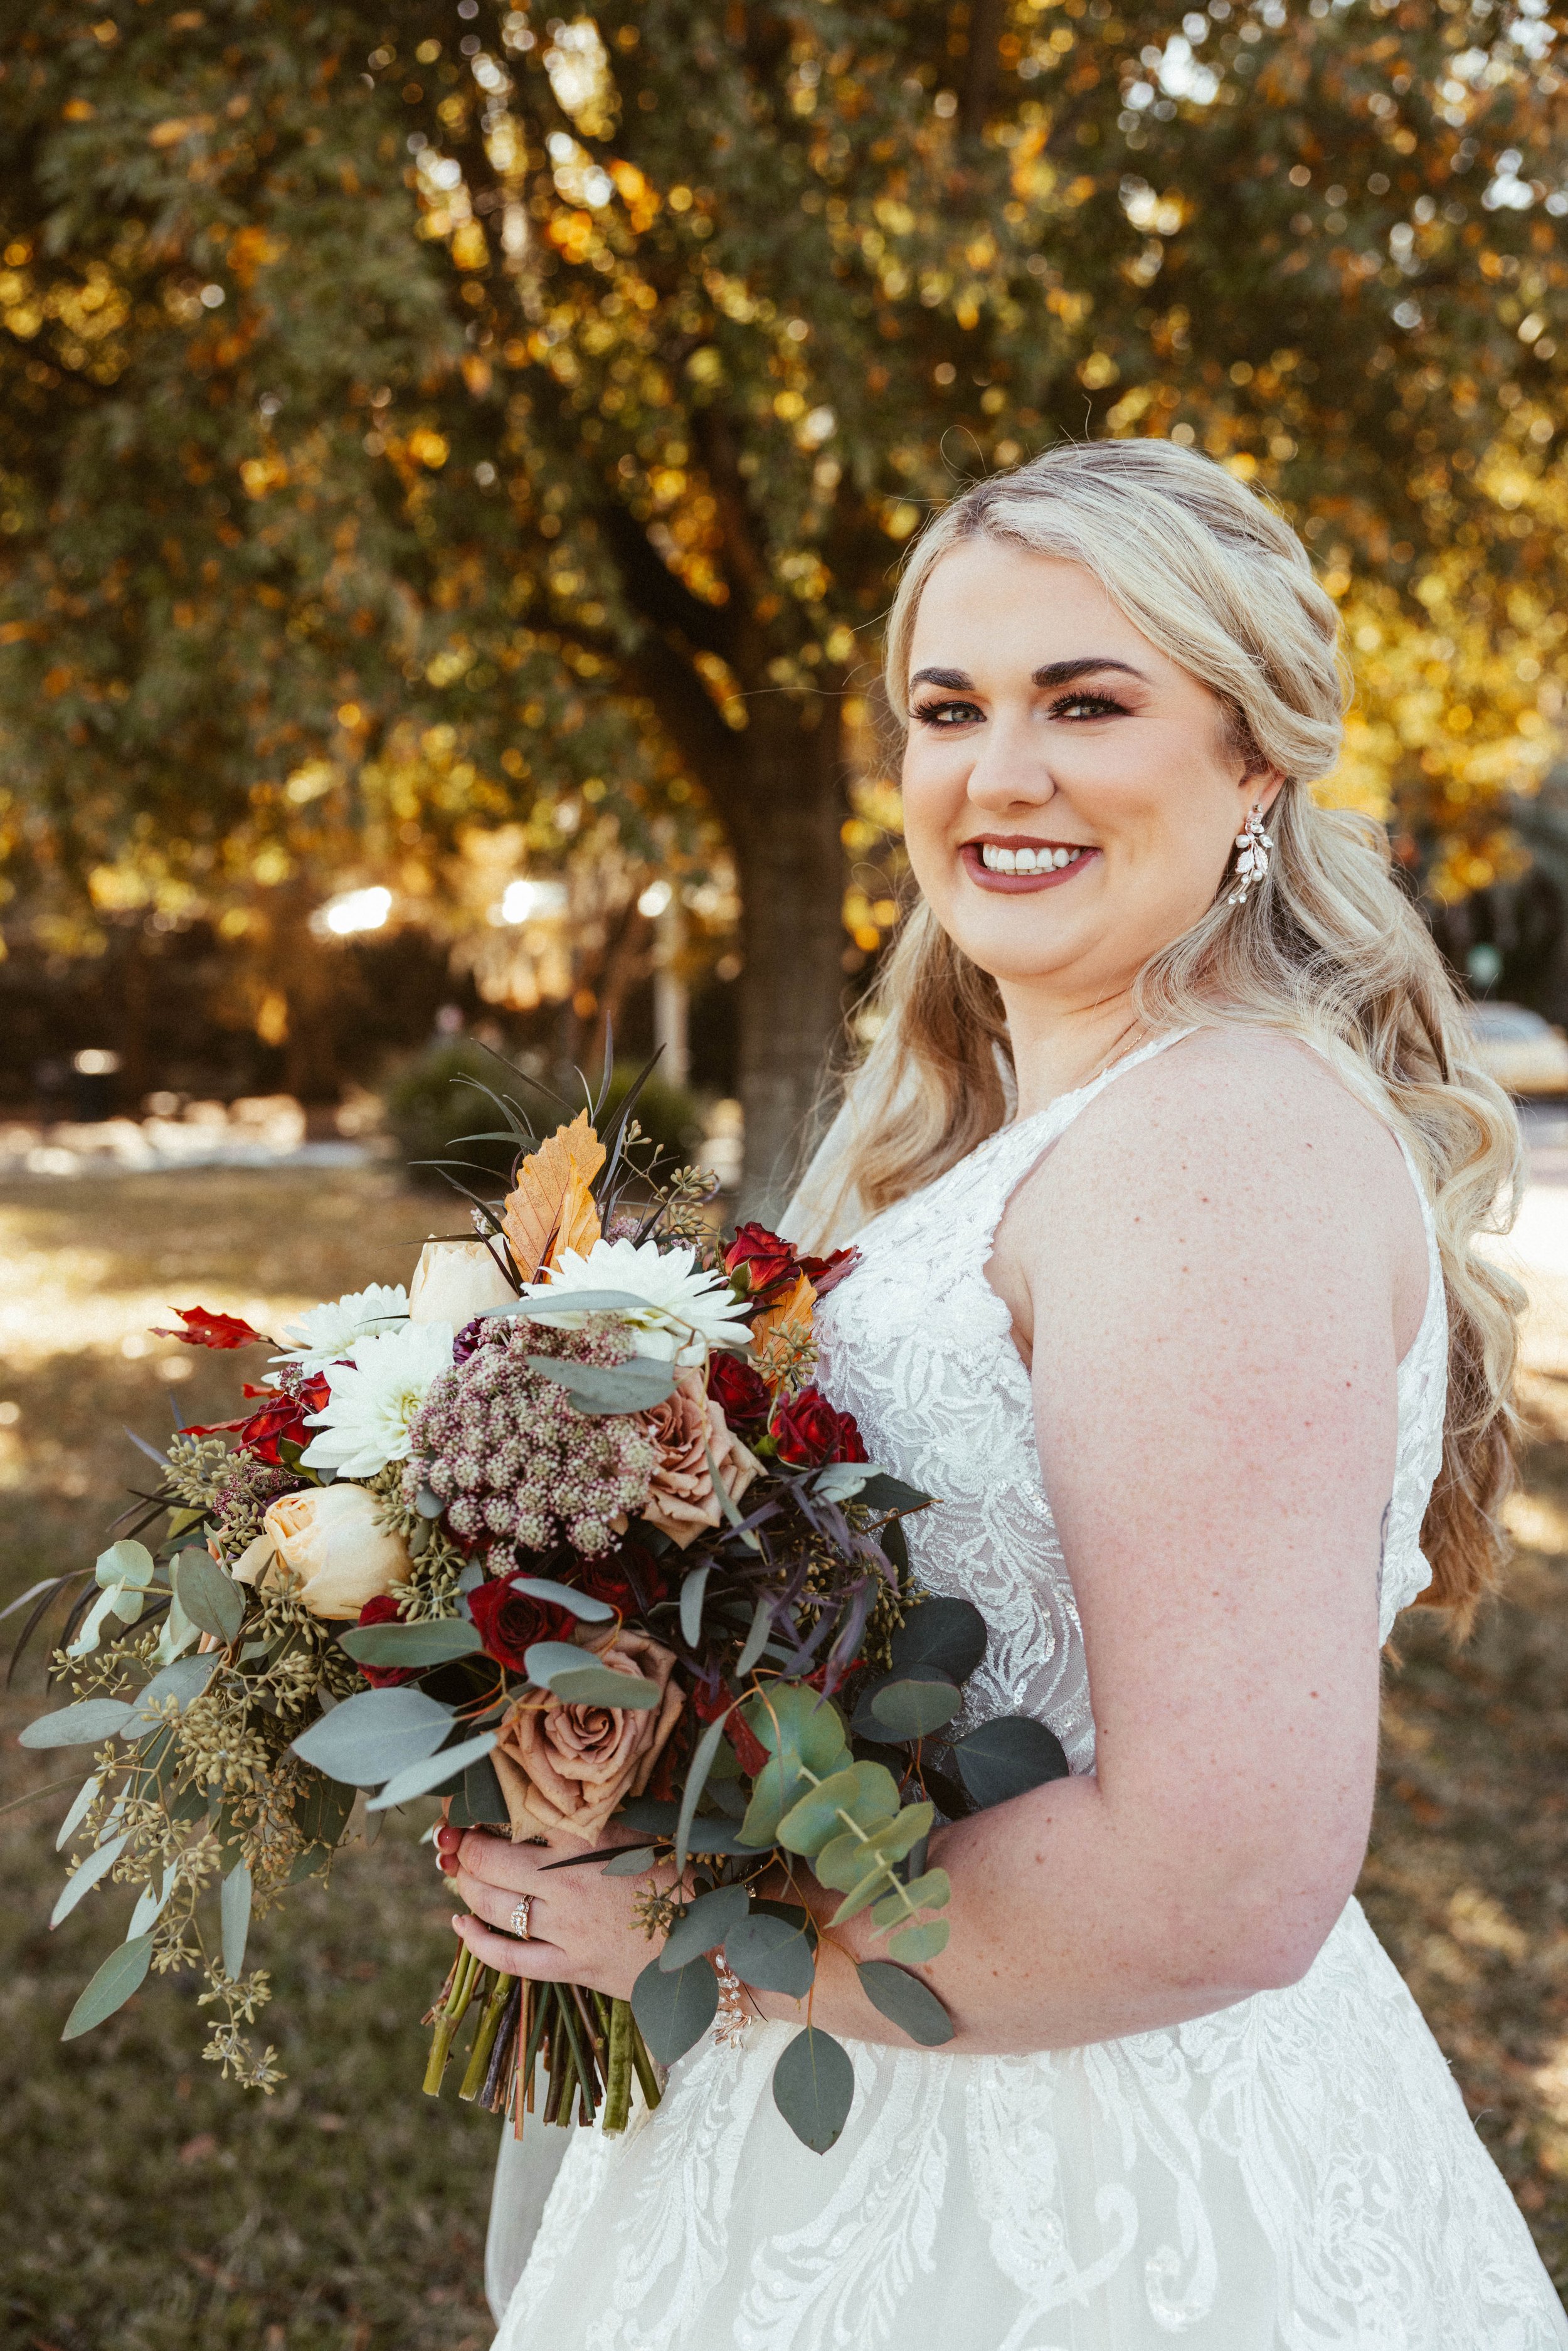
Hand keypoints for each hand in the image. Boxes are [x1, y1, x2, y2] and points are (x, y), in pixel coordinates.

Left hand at [434, 1821, 669, 1996]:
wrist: (709, 1949)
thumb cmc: (682, 1886)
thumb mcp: (644, 1838)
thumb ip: (600, 1820)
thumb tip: (561, 1799)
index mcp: (588, 1842)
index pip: (522, 1817)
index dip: (488, 1811)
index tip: (473, 1807)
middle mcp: (569, 1884)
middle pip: (493, 1861)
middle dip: (467, 1849)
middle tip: (458, 1841)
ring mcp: (567, 1930)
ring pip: (494, 1906)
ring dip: (469, 1886)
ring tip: (462, 1874)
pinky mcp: (570, 1967)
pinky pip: (509, 1958)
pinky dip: (477, 1942)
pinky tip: (461, 1924)